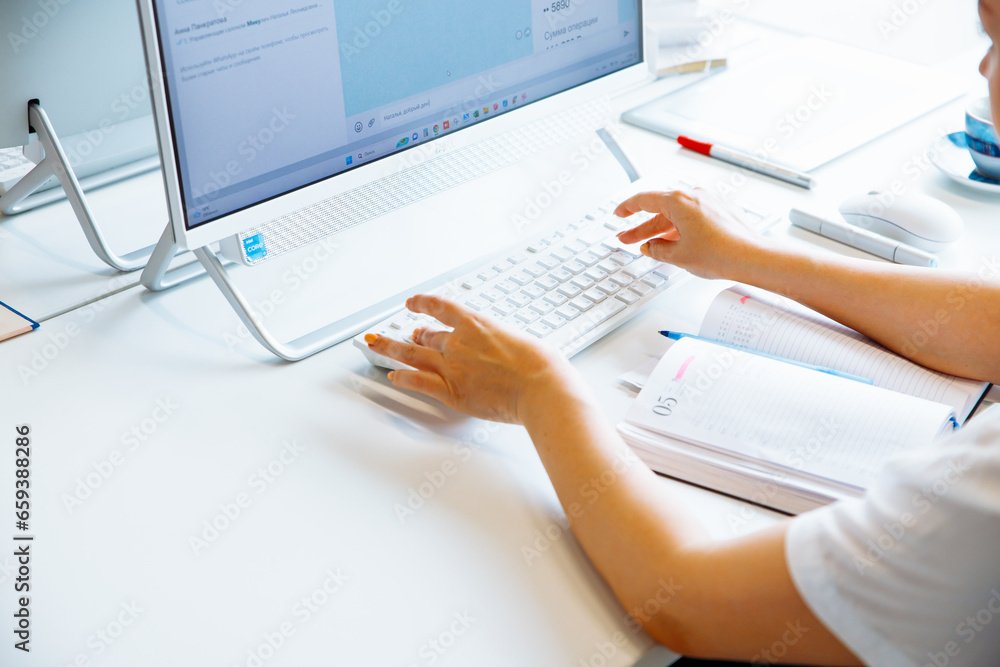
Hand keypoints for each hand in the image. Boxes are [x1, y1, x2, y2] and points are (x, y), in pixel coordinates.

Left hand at [364, 295, 574, 423]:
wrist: (540, 386)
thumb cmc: (540, 364)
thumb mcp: (520, 339)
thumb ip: (500, 341)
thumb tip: (501, 347)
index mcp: (476, 324)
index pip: (441, 307)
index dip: (422, 304)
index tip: (413, 303)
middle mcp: (458, 343)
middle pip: (427, 336)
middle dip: (415, 336)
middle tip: (408, 335)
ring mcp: (451, 367)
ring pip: (412, 355)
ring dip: (391, 348)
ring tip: (376, 344)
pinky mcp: (451, 392)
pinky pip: (418, 382)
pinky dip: (403, 378)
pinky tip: (393, 376)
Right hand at [614, 189, 762, 280]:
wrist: (752, 257)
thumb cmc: (721, 253)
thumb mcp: (677, 256)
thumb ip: (657, 249)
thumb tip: (650, 247)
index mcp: (679, 201)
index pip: (644, 200)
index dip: (627, 208)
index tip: (618, 213)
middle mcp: (695, 196)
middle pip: (661, 210)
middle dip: (642, 227)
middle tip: (627, 238)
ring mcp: (710, 202)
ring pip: (677, 216)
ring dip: (662, 231)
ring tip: (649, 245)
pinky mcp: (721, 211)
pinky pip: (693, 218)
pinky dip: (681, 229)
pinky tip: (676, 243)